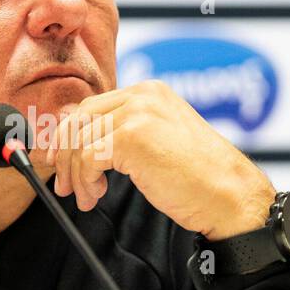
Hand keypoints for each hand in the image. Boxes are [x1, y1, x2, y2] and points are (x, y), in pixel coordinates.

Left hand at [41, 80, 275, 240]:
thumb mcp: (159, 143)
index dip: (69, 134)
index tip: (60, 159)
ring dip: (75, 174)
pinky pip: (87, 158)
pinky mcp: (132, 137)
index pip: (92, 106)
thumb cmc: (200, 178)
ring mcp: (137, 113)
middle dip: (64, 153)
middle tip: (62, 184)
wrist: (229, 195)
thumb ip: (127, 134)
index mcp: (150, 92)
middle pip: (79, 119)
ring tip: (86, 197)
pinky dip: (85, 181)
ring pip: (80, 140)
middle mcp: (143, 95)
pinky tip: (97, 195)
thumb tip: (84, 144)